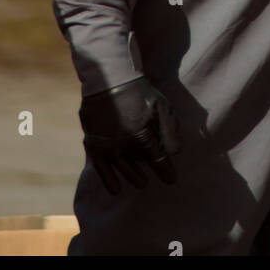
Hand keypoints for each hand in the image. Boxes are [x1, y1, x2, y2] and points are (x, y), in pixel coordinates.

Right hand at [79, 76, 183, 193]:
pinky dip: (109, 181)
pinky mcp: (93, 145)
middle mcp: (123, 144)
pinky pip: (101, 169)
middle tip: (152, 179)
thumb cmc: (139, 93)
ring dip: (133, 177)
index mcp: (141, 134)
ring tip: (141, 182)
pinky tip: (117, 189)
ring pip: (123, 170)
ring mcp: (107, 146)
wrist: (109, 80)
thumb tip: (176, 154)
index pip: (157, 161)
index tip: (172, 180)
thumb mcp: (162, 106)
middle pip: (140, 167)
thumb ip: (170, 130)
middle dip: (148, 174)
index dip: (166, 172)